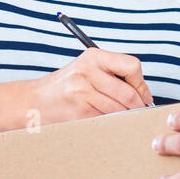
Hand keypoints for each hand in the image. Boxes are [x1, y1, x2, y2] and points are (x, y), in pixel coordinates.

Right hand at [32, 46, 152, 123]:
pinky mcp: (79, 112)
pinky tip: (106, 121)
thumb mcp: (88, 68)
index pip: (132, 66)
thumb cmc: (67, 86)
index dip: (141, 84)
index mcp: (94, 56)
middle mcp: (87, 71)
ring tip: (123, 116)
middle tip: (140, 112)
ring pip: (119, 109)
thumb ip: (114, 74)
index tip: (143, 95)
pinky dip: (112, 122)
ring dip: (126, 117)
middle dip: (138, 106)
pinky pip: (106, 119)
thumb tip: (144, 93)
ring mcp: (82, 92)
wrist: (35, 101)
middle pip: (128, 93)